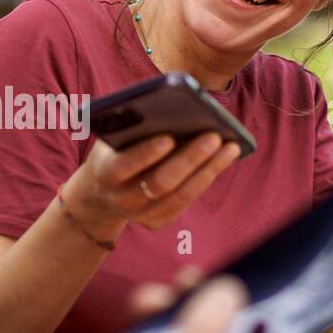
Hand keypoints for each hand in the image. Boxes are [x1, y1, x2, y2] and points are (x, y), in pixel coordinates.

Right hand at [64, 133, 240, 232]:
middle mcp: (121, 199)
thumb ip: (133, 125)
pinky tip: (224, 158)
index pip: (124, 165)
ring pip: (180, 194)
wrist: (102, 190)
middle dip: (189, 159)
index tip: (169, 137)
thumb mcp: (114, 136)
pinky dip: (207, 177)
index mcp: (104, 173)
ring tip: (230, 146)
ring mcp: (139, 214)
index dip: (145, 153)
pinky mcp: (157, 221)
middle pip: (160, 182)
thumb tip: (176, 110)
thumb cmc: (115, 149)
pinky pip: (187, 200)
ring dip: (208, 169)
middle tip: (214, 136)